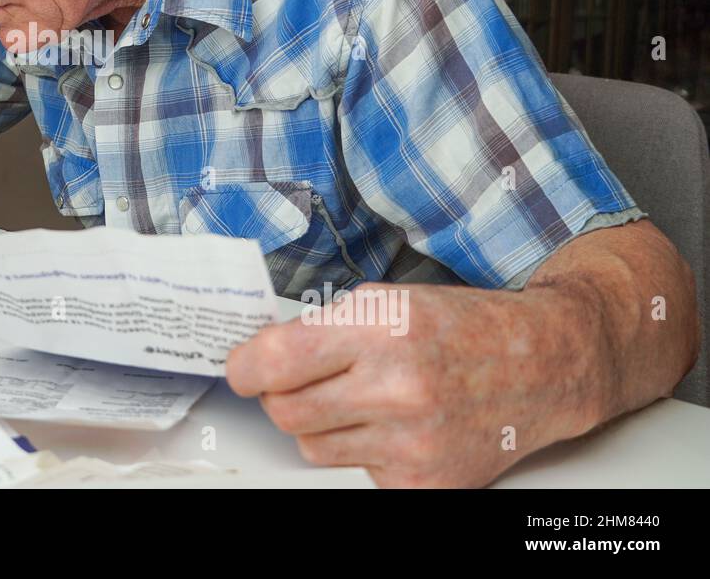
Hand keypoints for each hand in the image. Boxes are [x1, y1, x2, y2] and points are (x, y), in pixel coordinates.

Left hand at [225, 283, 595, 487]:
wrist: (543, 366)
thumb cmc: (463, 327)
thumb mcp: (387, 301)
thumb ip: (320, 328)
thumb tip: (258, 356)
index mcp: (381, 330)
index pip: (275, 361)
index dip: (244, 367)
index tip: (242, 368)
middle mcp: (396, 388)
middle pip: (284, 412)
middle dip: (278, 395)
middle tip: (298, 380)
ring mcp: (412, 442)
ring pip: (312, 447)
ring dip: (320, 424)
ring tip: (357, 398)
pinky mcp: (423, 482)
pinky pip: (353, 471)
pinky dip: (362, 449)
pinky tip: (393, 423)